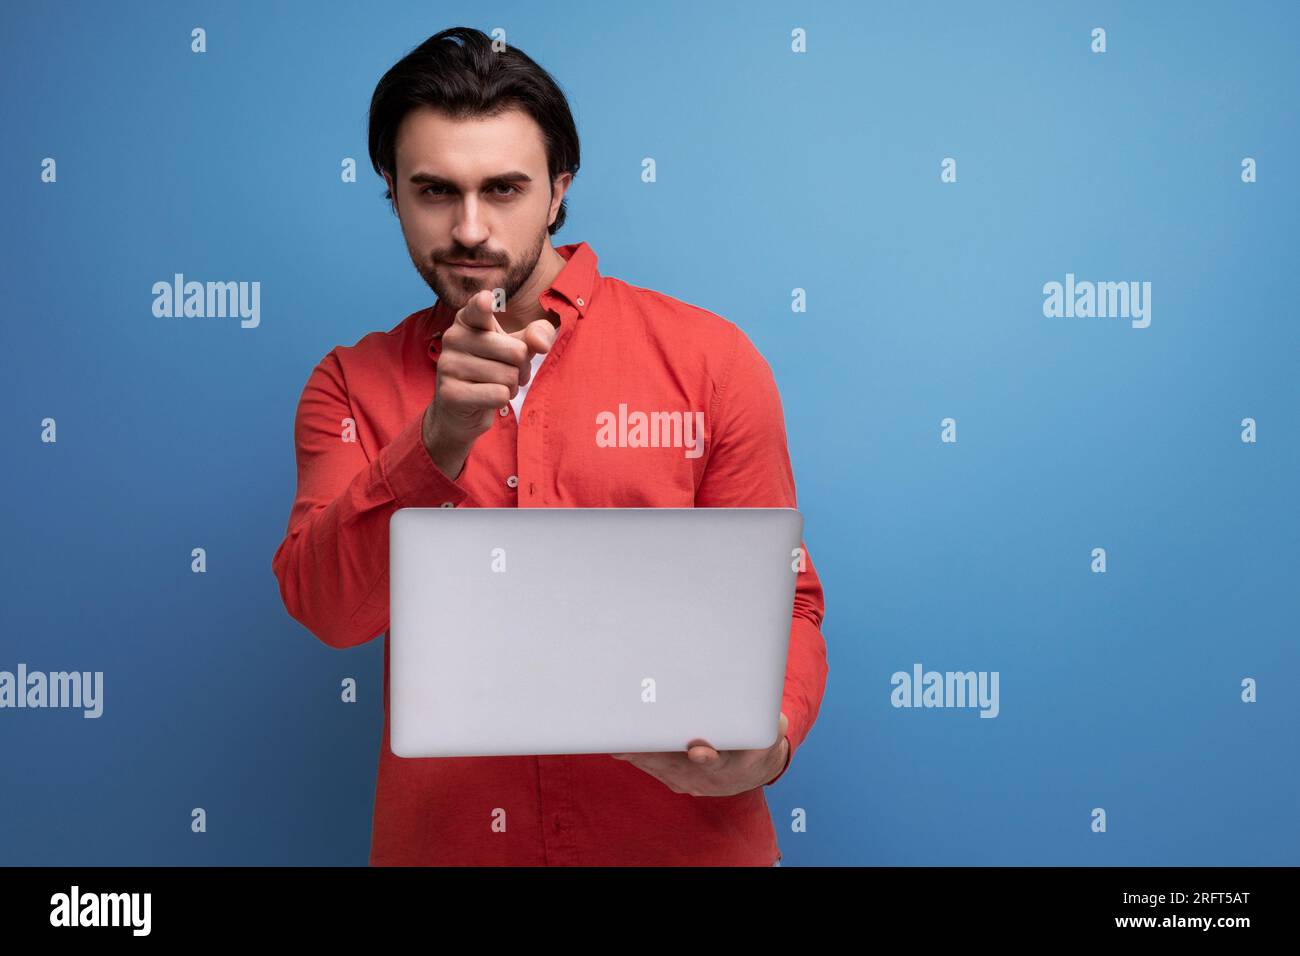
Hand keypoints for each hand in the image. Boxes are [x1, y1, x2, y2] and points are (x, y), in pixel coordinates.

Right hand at [423, 289, 557, 474]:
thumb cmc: (493, 370)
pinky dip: (502, 400)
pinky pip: (498, 395)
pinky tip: (487, 399)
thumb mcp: (518, 347)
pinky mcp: (450, 393)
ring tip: (496, 386)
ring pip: (508, 376)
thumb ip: (537, 335)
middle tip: (509, 373)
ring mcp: (448, 365)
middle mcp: (453, 337)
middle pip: (517, 352)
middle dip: (522, 368)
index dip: (484, 304)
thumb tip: (541, 344)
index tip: (487, 299)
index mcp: (468, 320)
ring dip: (511, 387)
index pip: (478, 308)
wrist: (461, 410)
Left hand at [610, 713, 789, 796]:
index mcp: (733, 765)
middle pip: (679, 767)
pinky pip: (656, 770)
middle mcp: (709, 779)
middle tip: (634, 742)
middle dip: (656, 754)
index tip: (698, 751)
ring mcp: (691, 782)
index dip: (708, 759)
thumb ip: (772, 727)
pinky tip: (622, 747)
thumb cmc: (759, 740)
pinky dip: (640, 758)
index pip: (719, 764)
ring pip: (662, 769)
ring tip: (619, 741)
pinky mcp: (677, 779)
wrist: (754, 767)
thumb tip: (775, 719)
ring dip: (641, 756)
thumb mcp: (772, 731)